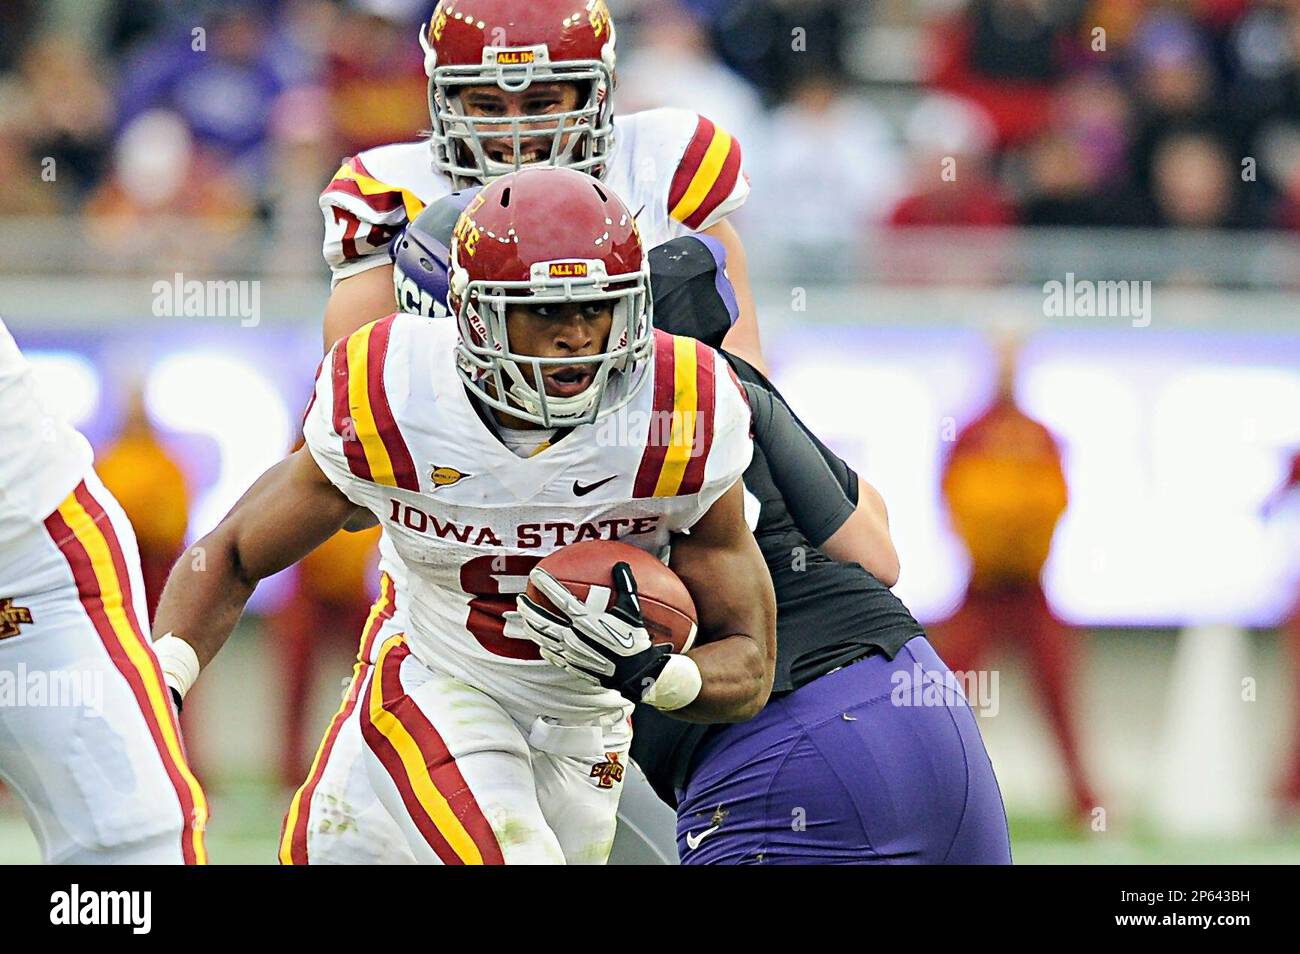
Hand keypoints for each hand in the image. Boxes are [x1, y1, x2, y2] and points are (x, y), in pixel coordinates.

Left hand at [511, 561, 671, 702]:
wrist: (637, 674)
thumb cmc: (636, 641)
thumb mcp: (633, 611)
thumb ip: (626, 586)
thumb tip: (620, 565)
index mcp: (586, 621)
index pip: (560, 599)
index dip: (546, 585)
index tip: (535, 574)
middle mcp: (574, 637)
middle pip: (542, 621)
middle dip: (528, 609)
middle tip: (520, 598)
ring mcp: (571, 653)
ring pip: (543, 638)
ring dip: (530, 626)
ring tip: (523, 617)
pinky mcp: (572, 666)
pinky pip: (552, 656)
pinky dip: (544, 647)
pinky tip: (541, 645)